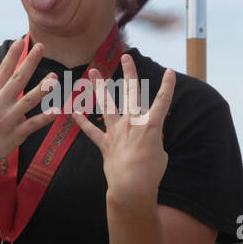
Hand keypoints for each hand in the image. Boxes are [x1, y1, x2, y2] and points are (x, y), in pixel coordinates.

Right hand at [0, 37, 59, 174]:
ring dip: (43, 88)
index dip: (12, 54)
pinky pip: (33, 124)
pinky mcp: (15, 134)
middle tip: (41, 47)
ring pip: (28, 100)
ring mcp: (8, 118)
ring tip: (54, 77)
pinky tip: (57, 111)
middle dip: (30, 61)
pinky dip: (46, 118)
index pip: (3, 70)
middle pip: (18, 79)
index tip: (21, 40)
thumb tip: (12, 89)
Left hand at [73, 55, 171, 200]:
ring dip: (100, 88)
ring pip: (107, 104)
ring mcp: (117, 131)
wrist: (132, 186)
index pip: (162, 101)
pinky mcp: (105, 143)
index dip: (168, 86)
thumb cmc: (151, 173)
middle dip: (129, 72)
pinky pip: (92, 131)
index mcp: (151, 125)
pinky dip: (82, 122)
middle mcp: (133, 122)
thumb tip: (148, 139)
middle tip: (125, 57)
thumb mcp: (160, 154)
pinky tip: (73, 112)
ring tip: (92, 74)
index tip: (169, 72)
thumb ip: (154, 141)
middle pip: (131, 92)